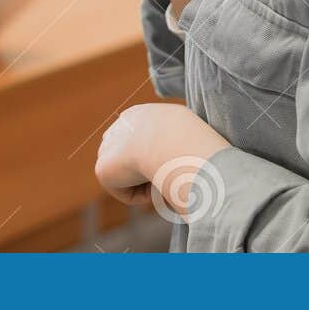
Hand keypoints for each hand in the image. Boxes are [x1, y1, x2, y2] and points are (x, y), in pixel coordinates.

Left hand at [96, 103, 229, 213]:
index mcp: (139, 115)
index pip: (140, 140)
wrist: (172, 142)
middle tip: (169, 175)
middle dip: (146, 171)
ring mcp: (109, 147)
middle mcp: (120, 127)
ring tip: (165, 173)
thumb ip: (186, 138)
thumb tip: (205, 157)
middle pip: (130, 159)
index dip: (156, 157)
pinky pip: (126, 192)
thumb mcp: (194, 129)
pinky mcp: (103, 169)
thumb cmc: (190, 136)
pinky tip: (152, 178)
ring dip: (149, 182)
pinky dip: (141, 195)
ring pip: (131, 177)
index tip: (173, 163)